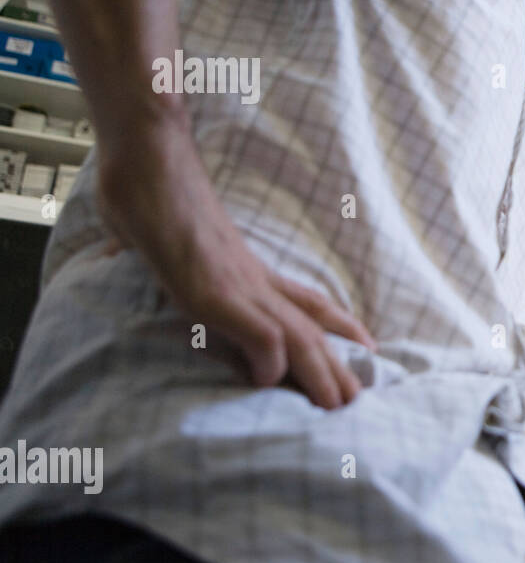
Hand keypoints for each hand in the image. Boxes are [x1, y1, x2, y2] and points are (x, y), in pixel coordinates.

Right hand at [97, 117, 375, 408]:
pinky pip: (261, 335)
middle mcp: (252, 277)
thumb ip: (160, 247)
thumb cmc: (149, 188)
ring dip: (320, 375)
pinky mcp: (213, 292)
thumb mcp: (166, 232)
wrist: (148, 153)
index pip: (307, 298)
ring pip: (297, 337)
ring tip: (337, 408)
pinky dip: (270, 362)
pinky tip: (265, 381)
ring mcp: (236, 283)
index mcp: (247, 267)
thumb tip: (120, 247)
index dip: (339, 322)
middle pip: (311, 328)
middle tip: (358, 401)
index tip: (366, 343)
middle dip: (337, 366)